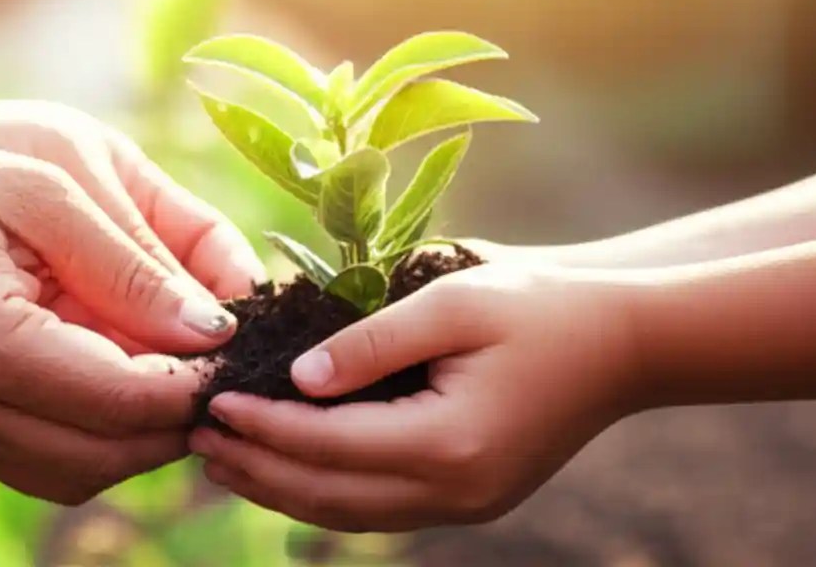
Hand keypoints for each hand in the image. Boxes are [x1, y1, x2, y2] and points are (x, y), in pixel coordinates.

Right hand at [0, 119, 234, 503]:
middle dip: (174, 419)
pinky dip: (81, 431)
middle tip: (215, 364)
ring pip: (72, 475)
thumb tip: (214, 327)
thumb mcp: (44, 185)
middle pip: (107, 459)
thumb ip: (133, 261)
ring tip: (163, 365)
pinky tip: (100, 372)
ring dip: (132, 433)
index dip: (198, 382)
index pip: (128, 404)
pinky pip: (29, 460)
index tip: (239, 347)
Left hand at [189, 261, 641, 530]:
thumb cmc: (538, 306)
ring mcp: (464, 504)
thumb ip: (372, 342)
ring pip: (349, 513)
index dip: (262, 427)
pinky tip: (289, 467)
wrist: (621, 341)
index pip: (328, 444)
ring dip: (282, 489)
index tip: (210, 403)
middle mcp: (454, 490)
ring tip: (224, 461)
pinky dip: (324, 490)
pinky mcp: (467, 497)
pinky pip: (378, 508)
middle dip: (257, 469)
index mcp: (450, 442)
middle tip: (194, 441)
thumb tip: (298, 378)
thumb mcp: (452, 302)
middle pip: (328, 494)